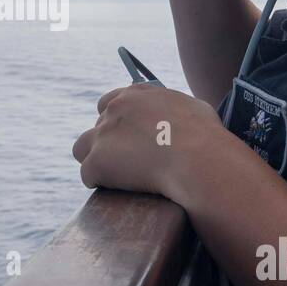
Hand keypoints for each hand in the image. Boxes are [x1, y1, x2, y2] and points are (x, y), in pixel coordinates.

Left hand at [72, 83, 224, 199]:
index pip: (110, 102)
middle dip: (109, 143)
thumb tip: (181, 116)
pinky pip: (87, 175)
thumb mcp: (194, 108)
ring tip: (112, 176)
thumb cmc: (205, 136)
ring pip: (81, 147)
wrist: (197, 160)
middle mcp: (115, 109)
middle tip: (128, 162)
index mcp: (136, 95)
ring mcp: (103, 135)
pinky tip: (115, 191)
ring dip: (94, 160)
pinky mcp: (97, 161)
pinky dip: (99, 183)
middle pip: (97, 126)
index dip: (117, 122)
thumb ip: (177, 108)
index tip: (127, 137)